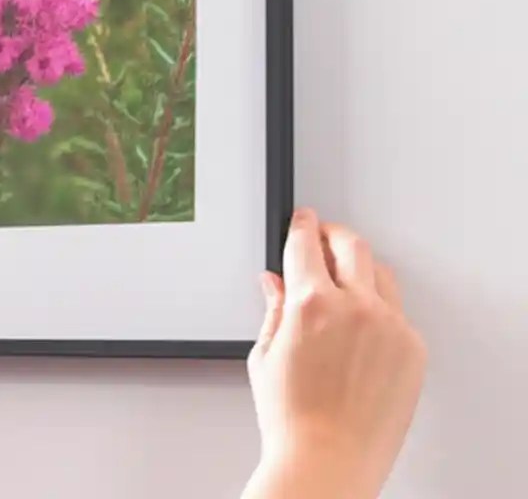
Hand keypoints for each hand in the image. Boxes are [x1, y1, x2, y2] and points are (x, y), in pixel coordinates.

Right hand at [244, 209, 426, 498]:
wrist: (328, 458)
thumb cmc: (293, 418)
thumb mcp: (266, 355)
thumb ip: (274, 310)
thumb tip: (274, 283)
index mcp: (311, 305)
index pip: (306, 243)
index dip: (302, 225)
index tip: (302, 221)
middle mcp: (356, 308)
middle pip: (352, 245)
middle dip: (334, 234)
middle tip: (324, 237)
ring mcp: (391, 327)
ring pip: (381, 273)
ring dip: (360, 268)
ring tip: (344, 281)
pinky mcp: (412, 349)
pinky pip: (398, 311)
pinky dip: (379, 307)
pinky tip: (361, 323)